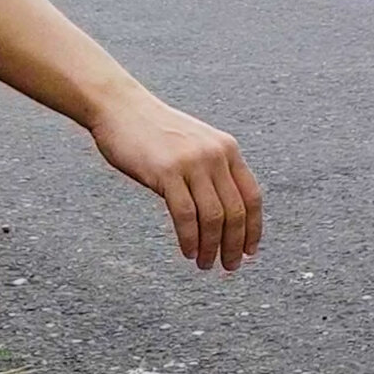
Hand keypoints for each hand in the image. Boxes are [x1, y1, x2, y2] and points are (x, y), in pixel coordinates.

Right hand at [88, 93, 262, 270]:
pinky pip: (185, 215)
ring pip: (213, 217)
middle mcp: (216, 155)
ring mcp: (192, 163)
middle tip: (229, 266)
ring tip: (207, 264)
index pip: (252, 197)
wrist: (119, 107)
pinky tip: (189, 252)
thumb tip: (225, 215)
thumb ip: (213, 171)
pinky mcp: (166, 172)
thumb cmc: (155, 132)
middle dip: (234, 245)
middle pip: (236, 211)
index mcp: (228, 150)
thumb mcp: (196, 145)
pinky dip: (190, 239)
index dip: (254, 228)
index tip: (249, 251)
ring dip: (212, 247)